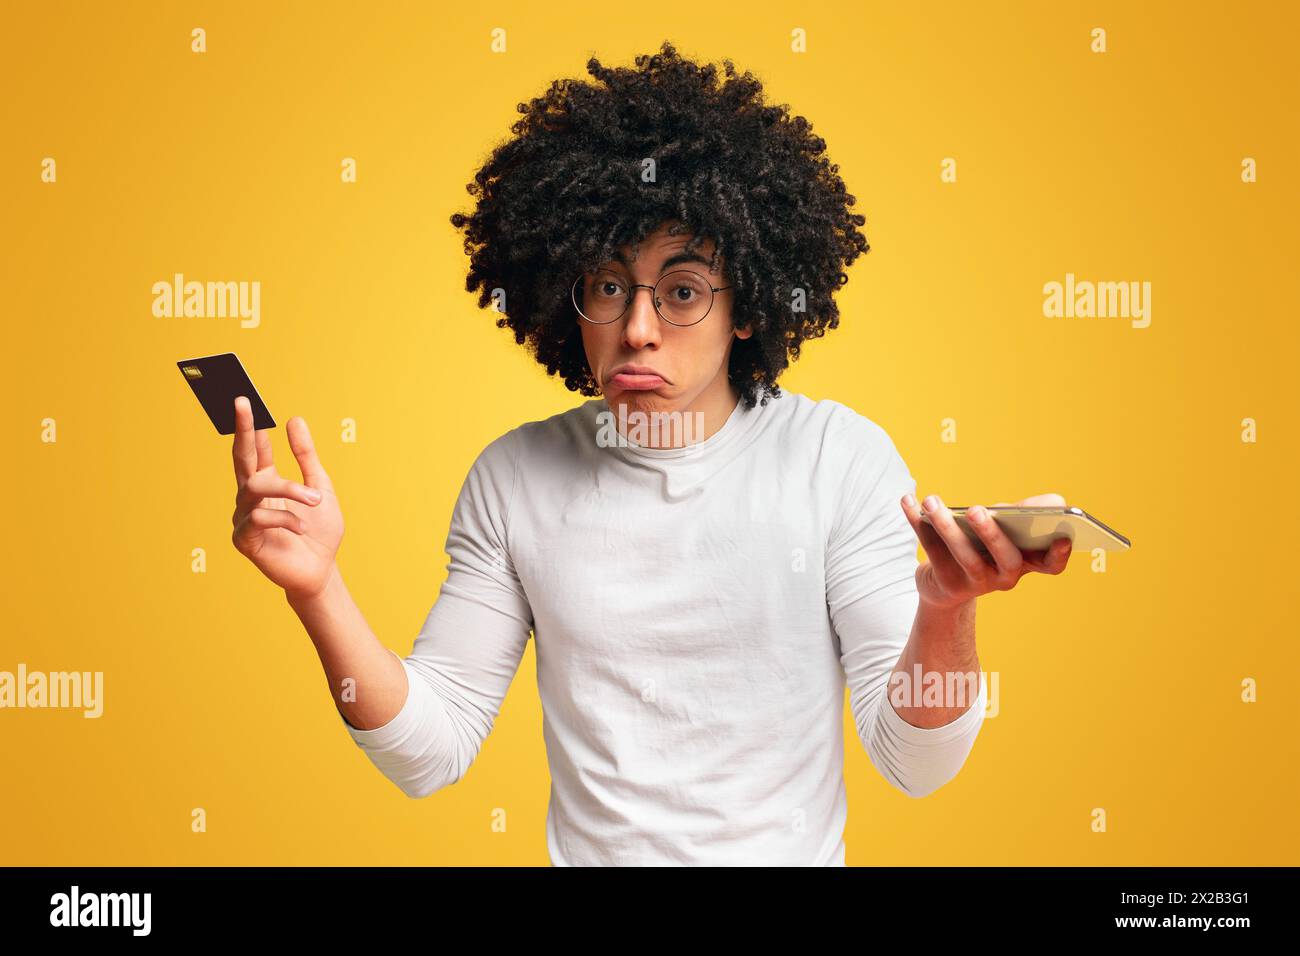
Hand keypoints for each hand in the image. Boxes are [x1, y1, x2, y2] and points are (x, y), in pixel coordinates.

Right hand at [230, 396, 343, 600]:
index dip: (249, 425)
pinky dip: (285, 519)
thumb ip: (306, 456)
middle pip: (242, 458)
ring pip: (257, 487)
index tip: (245, 400)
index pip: (255, 448)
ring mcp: (244, 517)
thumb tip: (294, 419)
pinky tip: (302, 528)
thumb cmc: (320, 532)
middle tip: (242, 404)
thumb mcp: (321, 487)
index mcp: (268, 482)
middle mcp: (251, 497)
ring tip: (315, 500)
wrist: (322, 570)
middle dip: (241, 430)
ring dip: (290, 490)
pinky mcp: (244, 539)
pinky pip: (258, 517)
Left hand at [900, 492, 1071, 610]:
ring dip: (946, 525)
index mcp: (1026, 562)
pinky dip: (917, 521)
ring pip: (963, 555)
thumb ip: (1018, 514)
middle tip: (977, 510)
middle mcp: (1005, 577)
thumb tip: (1033, 504)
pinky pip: (930, 549)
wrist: (945, 587)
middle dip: (992, 533)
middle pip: (1006, 559)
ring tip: (932, 501)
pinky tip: (908, 500)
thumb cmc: (982, 546)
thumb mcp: (1003, 531)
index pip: (1051, 565)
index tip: (1062, 536)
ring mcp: (975, 583)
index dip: (1059, 554)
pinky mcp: (946, 584)